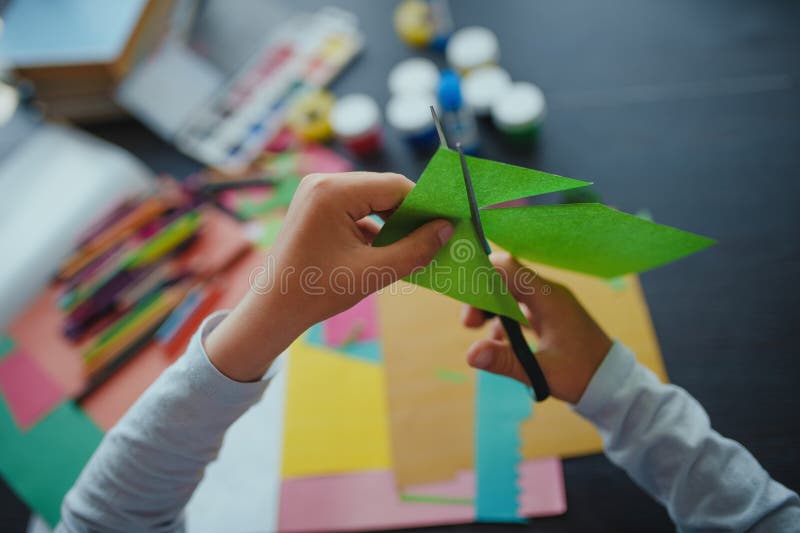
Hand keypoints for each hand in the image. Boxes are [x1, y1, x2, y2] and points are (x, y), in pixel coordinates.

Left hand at [206, 172, 453, 381]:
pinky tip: (387, 252)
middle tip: (435, 239)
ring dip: (393, 223)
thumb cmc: (316, 292)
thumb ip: (414, 249)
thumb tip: (446, 228)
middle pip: (384, 191)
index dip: (425, 205)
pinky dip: (374, 229)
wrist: (271, 310)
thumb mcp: (373, 273)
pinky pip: (356, 210)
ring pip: (372, 201)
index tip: (448, 225)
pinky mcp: (315, 207)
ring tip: (412, 249)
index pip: (395, 186)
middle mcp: (323, 182)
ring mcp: (316, 193)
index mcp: (333, 192)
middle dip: (409, 215)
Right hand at [462, 253, 611, 402]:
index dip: (482, 274)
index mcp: (548, 298)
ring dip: (492, 311)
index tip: (462, 293)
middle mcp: (547, 295)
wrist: (613, 384)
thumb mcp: (540, 371)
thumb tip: (470, 353)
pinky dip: (505, 322)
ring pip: (510, 295)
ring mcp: (548, 305)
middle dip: (482, 298)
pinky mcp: (548, 317)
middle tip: (469, 325)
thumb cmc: (582, 376)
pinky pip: (519, 309)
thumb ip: (504, 361)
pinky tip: (502, 344)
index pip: (508, 268)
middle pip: (505, 280)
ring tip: (484, 337)